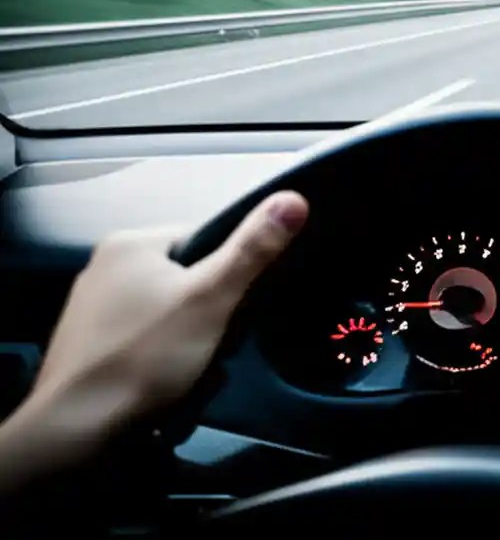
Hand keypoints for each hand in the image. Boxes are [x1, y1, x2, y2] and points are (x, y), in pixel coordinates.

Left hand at [0, 191, 307, 491]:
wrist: (77, 428)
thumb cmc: (145, 356)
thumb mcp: (212, 299)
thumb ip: (253, 250)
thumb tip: (294, 199)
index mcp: (130, 244)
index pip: (204, 240)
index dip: (230, 273)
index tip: (233, 307)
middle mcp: (104, 267)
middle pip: (187, 280)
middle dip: (209, 315)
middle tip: (213, 344)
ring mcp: (92, 309)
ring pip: (168, 315)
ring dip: (189, 342)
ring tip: (190, 368)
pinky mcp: (89, 345)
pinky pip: (144, 341)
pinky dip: (160, 360)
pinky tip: (164, 382)